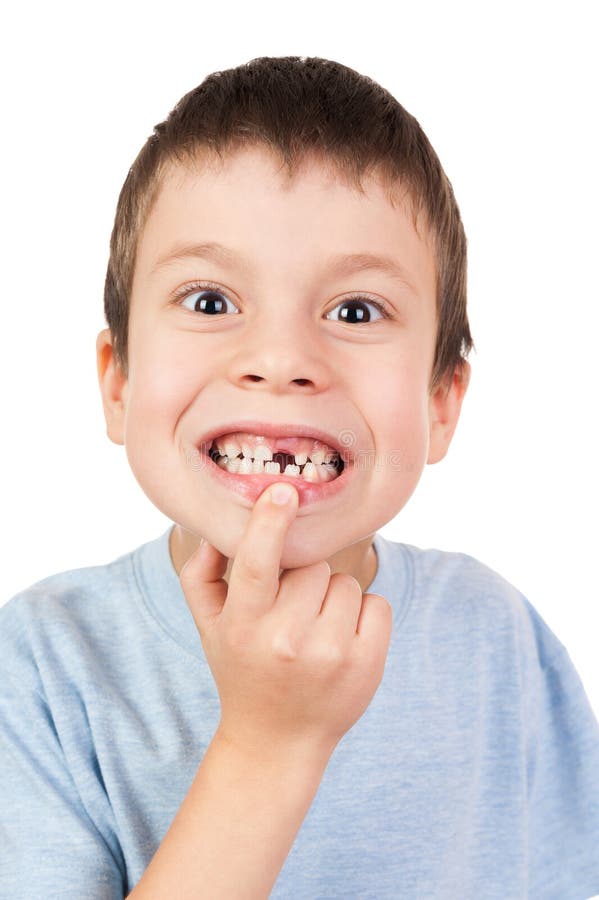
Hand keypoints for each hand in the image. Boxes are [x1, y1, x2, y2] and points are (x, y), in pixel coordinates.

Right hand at [179, 483, 392, 756]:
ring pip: (346, 582)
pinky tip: (341, 641)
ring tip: (314, 631)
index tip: (283, 490)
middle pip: (313, 566)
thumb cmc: (241, 669)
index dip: (269, 524)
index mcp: (243, 624)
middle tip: (290, 613)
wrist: (278, 740)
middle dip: (305, 579)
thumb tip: (216, 526)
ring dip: (334, 598)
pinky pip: (377, 603)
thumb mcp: (208, 626)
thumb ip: (201, 572)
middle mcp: (286, 640)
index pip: (256, 565)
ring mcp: (331, 654)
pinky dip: (364, 615)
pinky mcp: (368, 664)